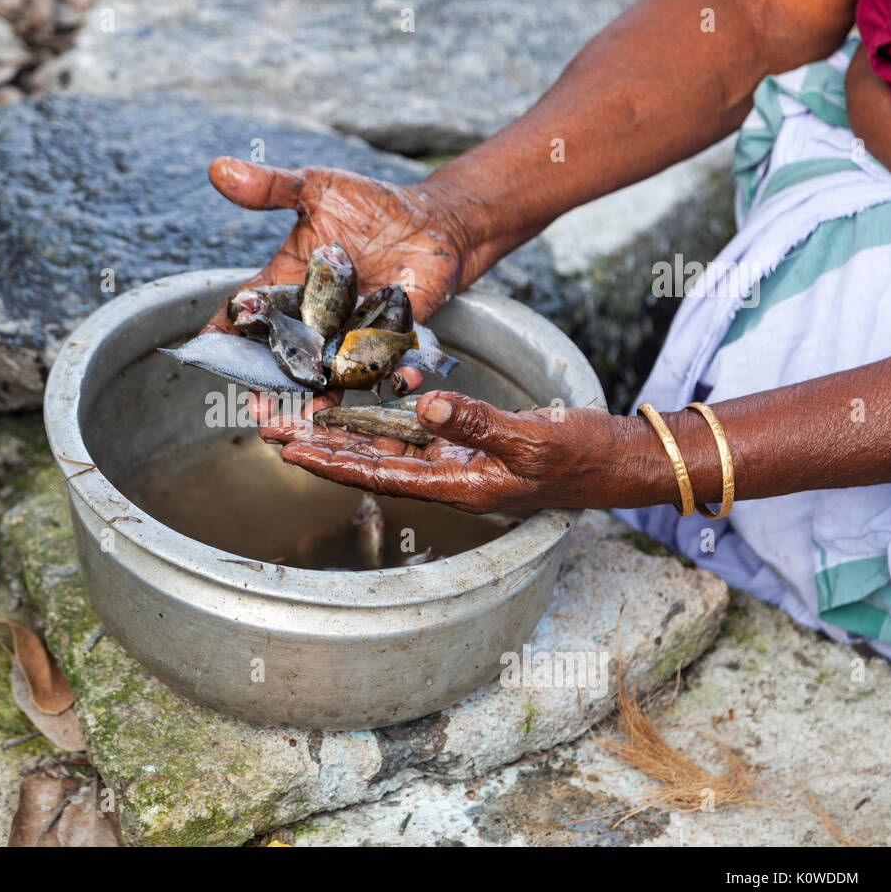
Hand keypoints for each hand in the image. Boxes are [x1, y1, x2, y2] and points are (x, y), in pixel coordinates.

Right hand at [202, 157, 473, 417]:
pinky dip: (395, 377)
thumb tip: (217, 169)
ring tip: (303, 422)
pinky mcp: (394, 341)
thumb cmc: (370, 205)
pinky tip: (393, 385)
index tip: (205, 353)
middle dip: (266, 388)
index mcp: (287, 288)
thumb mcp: (316, 188)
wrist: (432, 221)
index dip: (224, 335)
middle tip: (254, 409)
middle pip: (281, 361)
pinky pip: (393, 367)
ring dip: (316, 403)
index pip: (248, 317)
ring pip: (327, 379)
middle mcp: (315, 322)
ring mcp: (353, 336)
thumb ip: (271, 188)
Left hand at [259, 391, 621, 513]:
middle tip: (271, 427)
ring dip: (342, 435)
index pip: (381, 475)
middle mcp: (449, 478)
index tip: (290, 449)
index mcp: (459, 486)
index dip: (333, 463)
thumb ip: (481, 423)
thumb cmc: (584, 457)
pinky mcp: (466, 446)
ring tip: (296, 417)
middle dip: (320, 448)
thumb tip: (427, 405)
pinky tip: (352, 410)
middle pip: (370, 464)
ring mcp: (456, 462)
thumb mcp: (535, 438)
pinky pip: (410, 436)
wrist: (618, 461)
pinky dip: (379, 424)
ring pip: (385, 450)